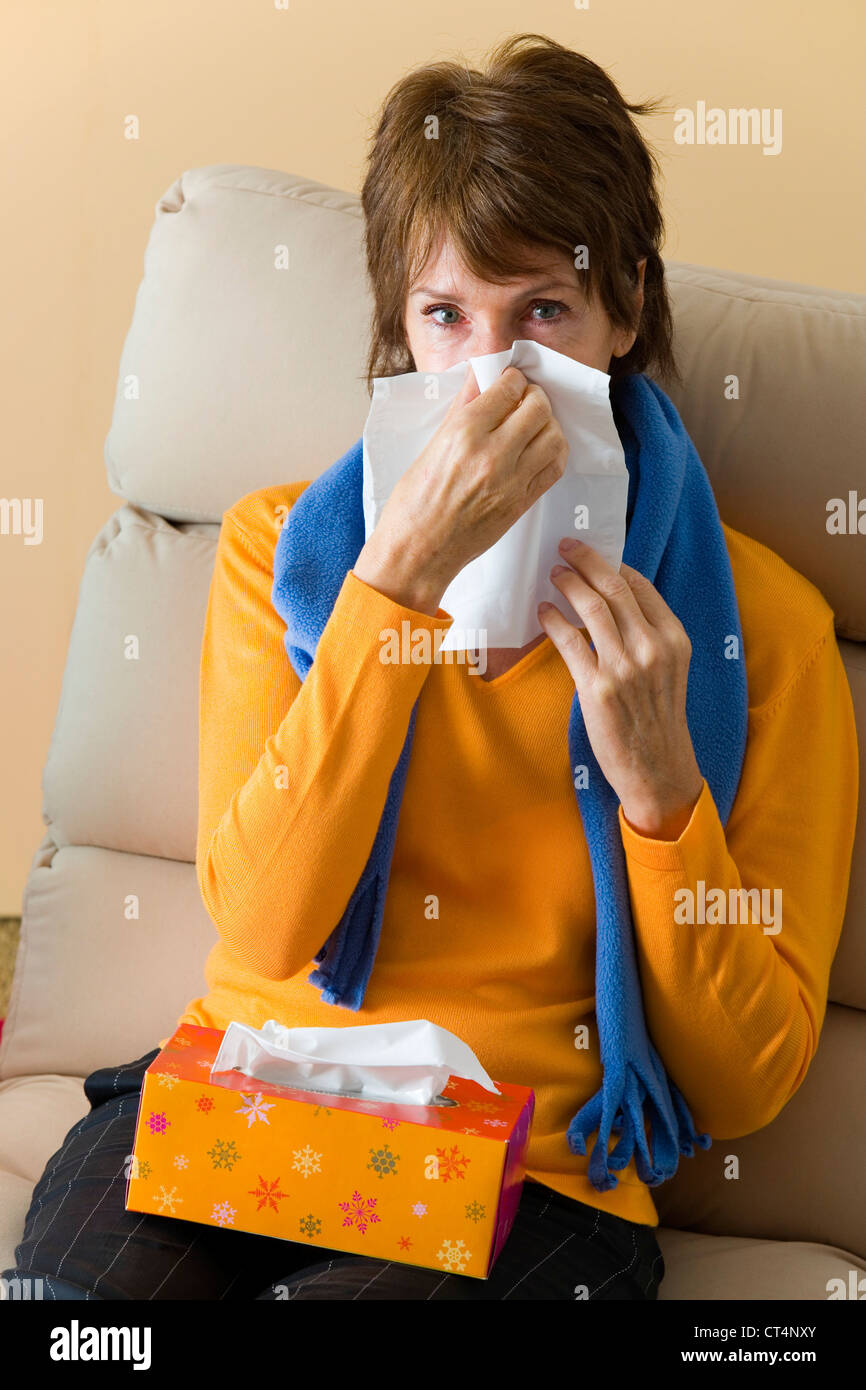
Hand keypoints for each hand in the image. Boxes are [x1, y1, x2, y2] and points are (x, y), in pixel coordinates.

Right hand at [354, 365, 567, 613]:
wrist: (418, 551)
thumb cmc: (414, 503)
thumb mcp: (432, 445)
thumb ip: (462, 407)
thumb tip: (480, 376)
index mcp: (464, 433)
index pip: (507, 388)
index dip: (513, 379)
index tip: (511, 382)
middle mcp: (492, 454)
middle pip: (538, 408)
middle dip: (535, 397)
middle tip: (525, 400)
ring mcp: (512, 481)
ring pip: (553, 436)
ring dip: (548, 424)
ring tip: (534, 425)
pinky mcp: (522, 503)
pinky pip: (554, 467)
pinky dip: (553, 451)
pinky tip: (540, 449)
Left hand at [538, 536, 703, 839]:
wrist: (658, 769)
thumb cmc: (658, 719)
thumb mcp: (669, 671)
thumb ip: (648, 636)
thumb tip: (613, 600)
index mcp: (674, 639)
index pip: (640, 586)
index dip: (612, 564)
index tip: (594, 554)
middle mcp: (652, 648)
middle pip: (614, 587)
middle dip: (586, 560)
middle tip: (565, 547)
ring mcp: (625, 667)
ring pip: (591, 607)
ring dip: (568, 584)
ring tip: (553, 575)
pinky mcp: (597, 688)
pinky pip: (569, 640)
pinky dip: (553, 620)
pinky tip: (544, 611)